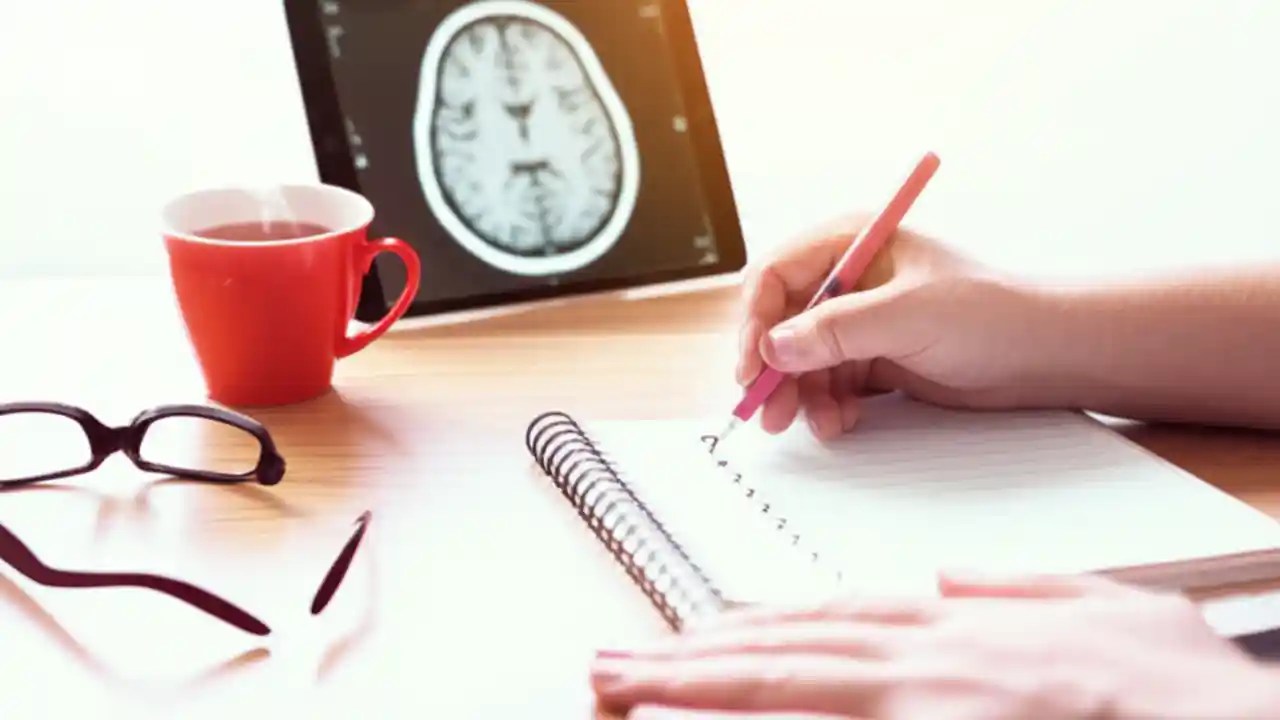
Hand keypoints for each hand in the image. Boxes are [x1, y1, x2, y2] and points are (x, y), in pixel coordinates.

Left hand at [591, 574, 1279, 719]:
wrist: (1230, 719)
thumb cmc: (1171, 687)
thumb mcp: (1093, 608)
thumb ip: (1010, 592)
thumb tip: (952, 582)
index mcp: (952, 627)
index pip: (821, 620)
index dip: (744, 625)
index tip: (689, 632)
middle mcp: (922, 658)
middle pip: (779, 649)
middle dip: (685, 655)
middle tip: (611, 661)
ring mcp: (924, 702)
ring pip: (784, 684)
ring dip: (695, 681)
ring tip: (623, 682)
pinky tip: (705, 713)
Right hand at [736, 214, 1051, 438]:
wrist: (1045, 355)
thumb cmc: (991, 315)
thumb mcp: (907, 315)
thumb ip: (837, 330)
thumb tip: (776, 347)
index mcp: (853, 243)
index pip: (777, 276)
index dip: (758, 321)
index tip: (755, 366)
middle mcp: (850, 278)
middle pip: (783, 321)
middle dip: (774, 367)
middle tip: (767, 410)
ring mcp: (862, 320)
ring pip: (802, 358)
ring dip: (799, 393)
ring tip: (812, 423)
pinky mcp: (875, 356)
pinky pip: (829, 382)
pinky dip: (826, 404)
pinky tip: (838, 422)